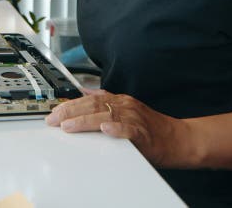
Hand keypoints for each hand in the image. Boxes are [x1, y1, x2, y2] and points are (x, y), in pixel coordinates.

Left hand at [45, 88, 197, 167]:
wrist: (177, 139)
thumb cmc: (150, 128)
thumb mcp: (126, 110)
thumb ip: (105, 101)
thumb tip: (84, 92)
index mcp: (119, 100)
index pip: (89, 99)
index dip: (70, 105)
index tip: (54, 112)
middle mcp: (125, 105)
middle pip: (93, 106)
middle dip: (71, 112)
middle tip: (54, 120)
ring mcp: (134, 118)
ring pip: (106, 116)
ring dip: (85, 121)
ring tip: (69, 126)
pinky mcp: (143, 133)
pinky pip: (129, 130)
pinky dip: (116, 129)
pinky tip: (105, 129)